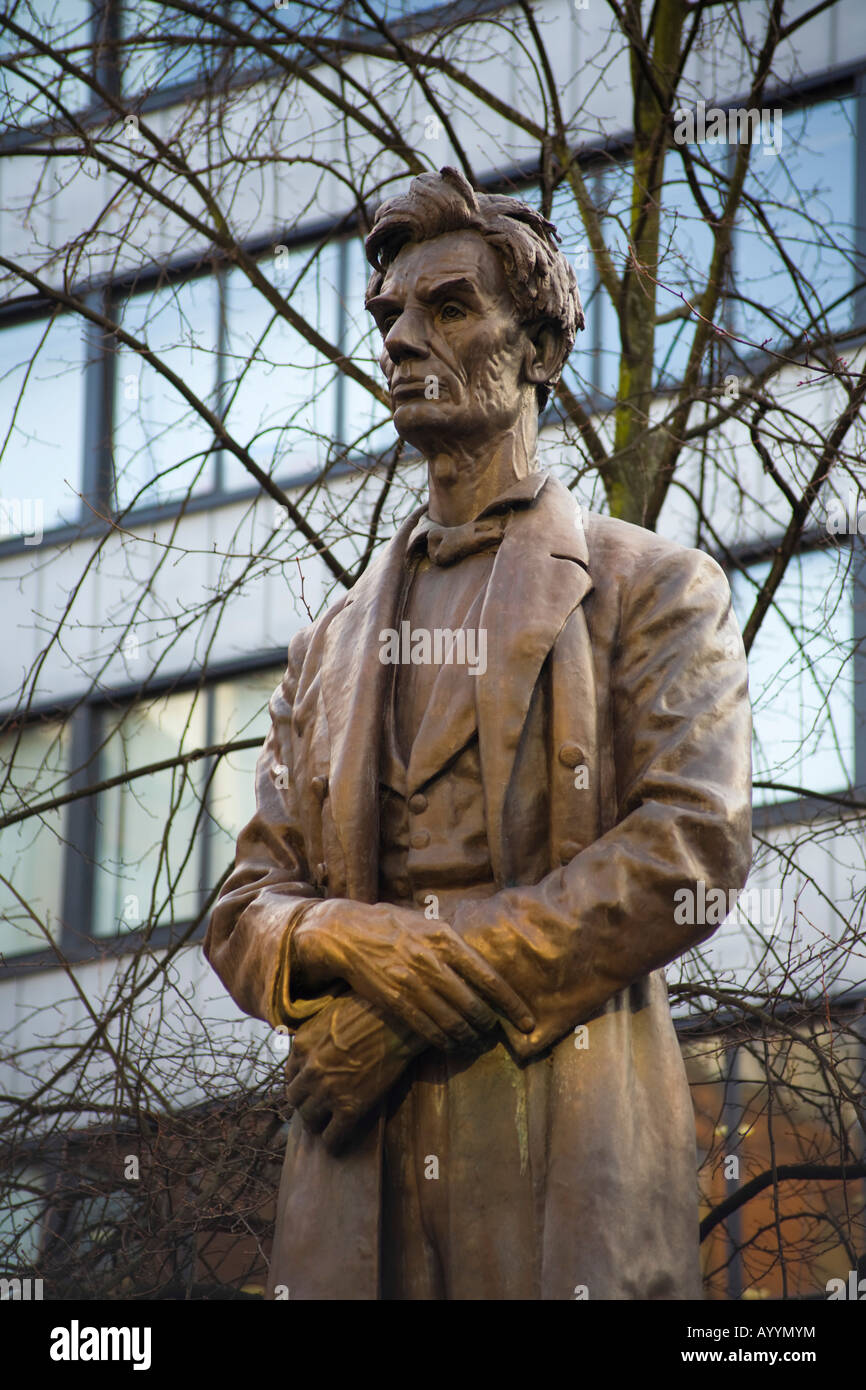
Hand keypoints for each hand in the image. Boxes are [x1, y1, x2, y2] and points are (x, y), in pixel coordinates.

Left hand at [285, 993, 422, 1152]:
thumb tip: (311, 1046)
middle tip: (316, 1105)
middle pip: (295, 1099)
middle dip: (305, 1102)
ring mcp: (328, 1091)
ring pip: (309, 1119)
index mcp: (302, 1046)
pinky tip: (338, 1142)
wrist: (396, 1020)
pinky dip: (334, 1142)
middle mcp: (310, 1071)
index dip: (301, 1081)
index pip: (290, 1074)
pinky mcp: (350, 1108)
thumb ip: (314, 1033)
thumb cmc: (368, 1008)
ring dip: (317, 1123)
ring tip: (326, 1124)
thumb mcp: (329, 1013)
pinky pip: (333, 1136)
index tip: (310, 1086)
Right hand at [292, 898, 534, 1049]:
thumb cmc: (391, 926)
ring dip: (469, 1037)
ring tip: (478, 1044)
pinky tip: (453, 1046)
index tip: (528, 1021)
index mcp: (445, 938)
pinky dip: (444, 1041)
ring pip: (452, 1021)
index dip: (512, 1004)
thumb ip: (453, 940)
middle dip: (490, 1025)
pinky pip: (427, 1029)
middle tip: (498, 1035)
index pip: (489, 978)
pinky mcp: (394, 1001)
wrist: (345, 933)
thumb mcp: (426, 923)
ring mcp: (412, 983)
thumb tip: (485, 956)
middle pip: (474, 1005)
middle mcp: (432, 961)